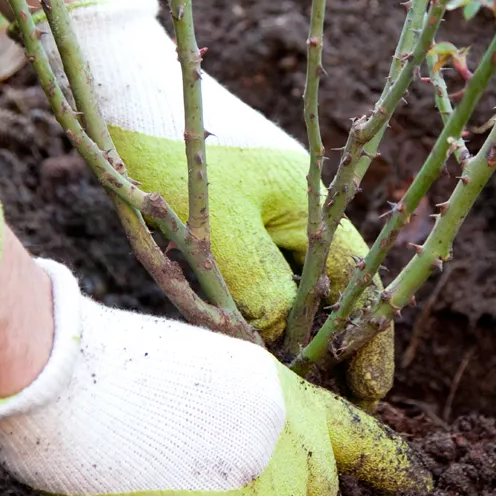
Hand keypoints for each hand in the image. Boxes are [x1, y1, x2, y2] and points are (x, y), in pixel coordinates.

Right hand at [0, 260, 428, 495]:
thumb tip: (232, 471)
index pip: (356, 430)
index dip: (386, 463)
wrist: (60, 369)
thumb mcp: (192, 372)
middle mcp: (290, 427)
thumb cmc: (97, 366)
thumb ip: (230, 416)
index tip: (415, 485)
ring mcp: (268, 475)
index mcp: (277, 384)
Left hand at [44, 0, 394, 402]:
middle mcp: (301, 203)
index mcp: (313, 203)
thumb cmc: (171, 154)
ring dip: (294, 328)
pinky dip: (261, 305)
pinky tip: (245, 335)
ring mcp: (268, 203)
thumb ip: (261, 291)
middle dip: (335, 345)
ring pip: (294, 282)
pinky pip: (260, 268)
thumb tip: (285, 345)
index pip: (359, 286)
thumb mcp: (219, 233)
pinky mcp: (234, 208)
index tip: (370, 394)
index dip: (368, 343)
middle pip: (333, 288)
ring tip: (291, 381)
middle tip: (333, 402)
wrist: (125, 93)